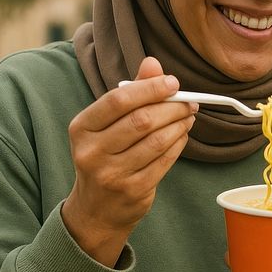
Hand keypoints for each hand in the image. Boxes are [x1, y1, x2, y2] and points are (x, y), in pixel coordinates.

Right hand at [63, 57, 196, 266]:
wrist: (96, 209)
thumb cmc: (105, 155)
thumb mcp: (108, 124)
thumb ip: (131, 92)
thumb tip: (153, 63)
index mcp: (81, 127)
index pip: (118, 100)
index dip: (150, 88)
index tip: (173, 82)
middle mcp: (91, 151)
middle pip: (142, 120)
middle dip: (172, 107)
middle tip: (189, 102)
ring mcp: (111, 174)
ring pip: (157, 140)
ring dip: (179, 125)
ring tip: (188, 117)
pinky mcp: (132, 190)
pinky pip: (165, 160)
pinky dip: (179, 144)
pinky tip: (182, 135)